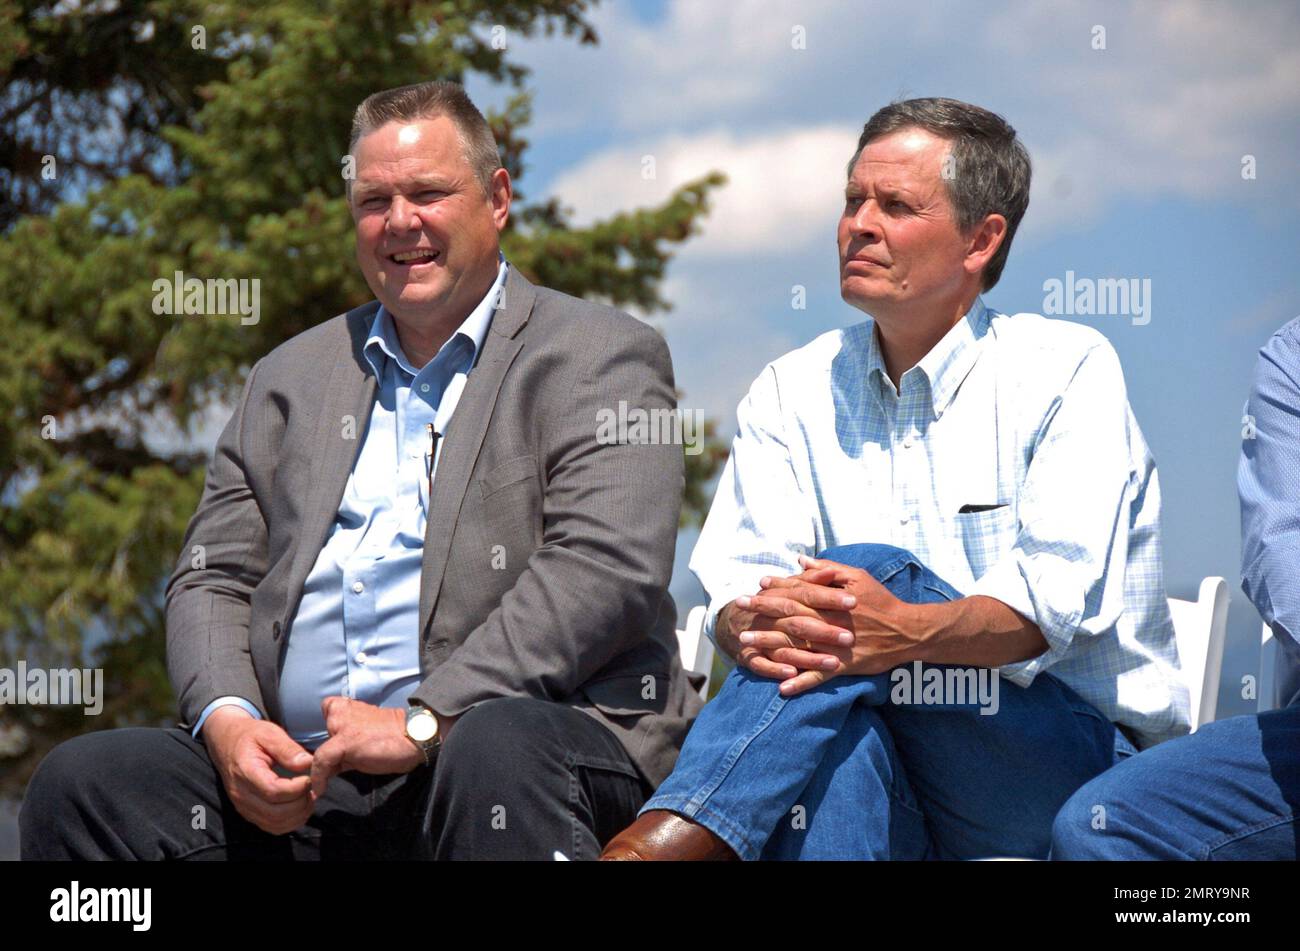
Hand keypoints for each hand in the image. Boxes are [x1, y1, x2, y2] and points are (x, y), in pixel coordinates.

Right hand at [202, 706, 315, 834]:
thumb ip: (288, 749)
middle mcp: (241, 794)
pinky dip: (290, 822)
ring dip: (298, 815)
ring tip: (310, 797)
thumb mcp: (269, 733)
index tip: (310, 778)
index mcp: (245, 771)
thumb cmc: (251, 736)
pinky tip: (301, 806)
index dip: (297, 788)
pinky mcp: (248, 812)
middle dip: (301, 803)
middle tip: (314, 788)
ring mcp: (243, 806)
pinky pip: (271, 827)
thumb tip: (308, 763)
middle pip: (275, 812)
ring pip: (274, 824)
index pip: (273, 791)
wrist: (227, 743)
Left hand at [310, 697, 451, 797]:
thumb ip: (345, 749)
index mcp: (347, 706)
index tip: (335, 752)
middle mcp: (341, 712)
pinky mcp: (345, 741)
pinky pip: (322, 761)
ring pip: (319, 751)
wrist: (415, 738)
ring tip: (323, 784)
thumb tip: (326, 771)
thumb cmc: (393, 740)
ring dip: (320, 769)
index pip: (326, 718)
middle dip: (328, 754)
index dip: (330, 736)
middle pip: (321, 738)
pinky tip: (320, 789)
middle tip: (336, 771)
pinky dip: (318, 776)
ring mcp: (342, 725)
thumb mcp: (364, 740)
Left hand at [734, 555, 925, 695]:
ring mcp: (835, 645)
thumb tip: (801, 560)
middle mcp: (829, 621)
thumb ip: (828, 569)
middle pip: (790, 614)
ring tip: (746, 644)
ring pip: (798, 644)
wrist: (908, 631)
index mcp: (832, 599)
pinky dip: (801, 683)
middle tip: (738, 608)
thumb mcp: (859, 577)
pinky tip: (781, 688)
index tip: (756, 586)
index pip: (798, 590)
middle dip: (762, 611)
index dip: (776, 587)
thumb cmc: (882, 601)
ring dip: (770, 644)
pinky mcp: (844, 666)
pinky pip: (819, 677)